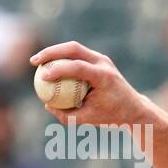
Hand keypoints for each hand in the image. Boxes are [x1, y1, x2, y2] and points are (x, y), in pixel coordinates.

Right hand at [29, 41, 152, 128]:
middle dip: (51, 52)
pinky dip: (62, 57)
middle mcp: (103, 63)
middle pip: (73, 49)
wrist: (133, 108)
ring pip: (74, 48)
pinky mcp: (99, 59)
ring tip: (37, 61)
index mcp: (104, 77)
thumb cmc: (111, 116)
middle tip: (34, 62)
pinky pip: (76, 54)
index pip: (78, 67)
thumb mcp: (88, 120)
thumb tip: (47, 104)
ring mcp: (102, 59)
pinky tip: (48, 65)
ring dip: (54, 52)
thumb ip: (67, 114)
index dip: (58, 69)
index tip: (42, 76)